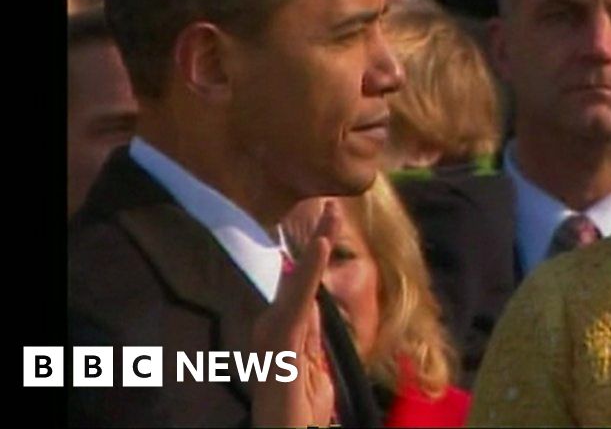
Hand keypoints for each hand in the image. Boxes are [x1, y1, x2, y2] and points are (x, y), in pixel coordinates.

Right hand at [252, 202, 343, 427]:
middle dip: (317, 238)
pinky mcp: (280, 345)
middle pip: (299, 276)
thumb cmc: (300, 412)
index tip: (332, 219)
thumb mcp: (314, 365)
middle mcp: (273, 328)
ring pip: (297, 283)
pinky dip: (308, 273)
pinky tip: (320, 248)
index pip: (303, 283)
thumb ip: (310, 334)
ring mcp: (274, 335)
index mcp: (284, 331)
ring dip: (315, 248)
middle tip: (335, 204)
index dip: (316, 251)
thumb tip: (310, 301)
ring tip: (331, 217)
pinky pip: (297, 303)